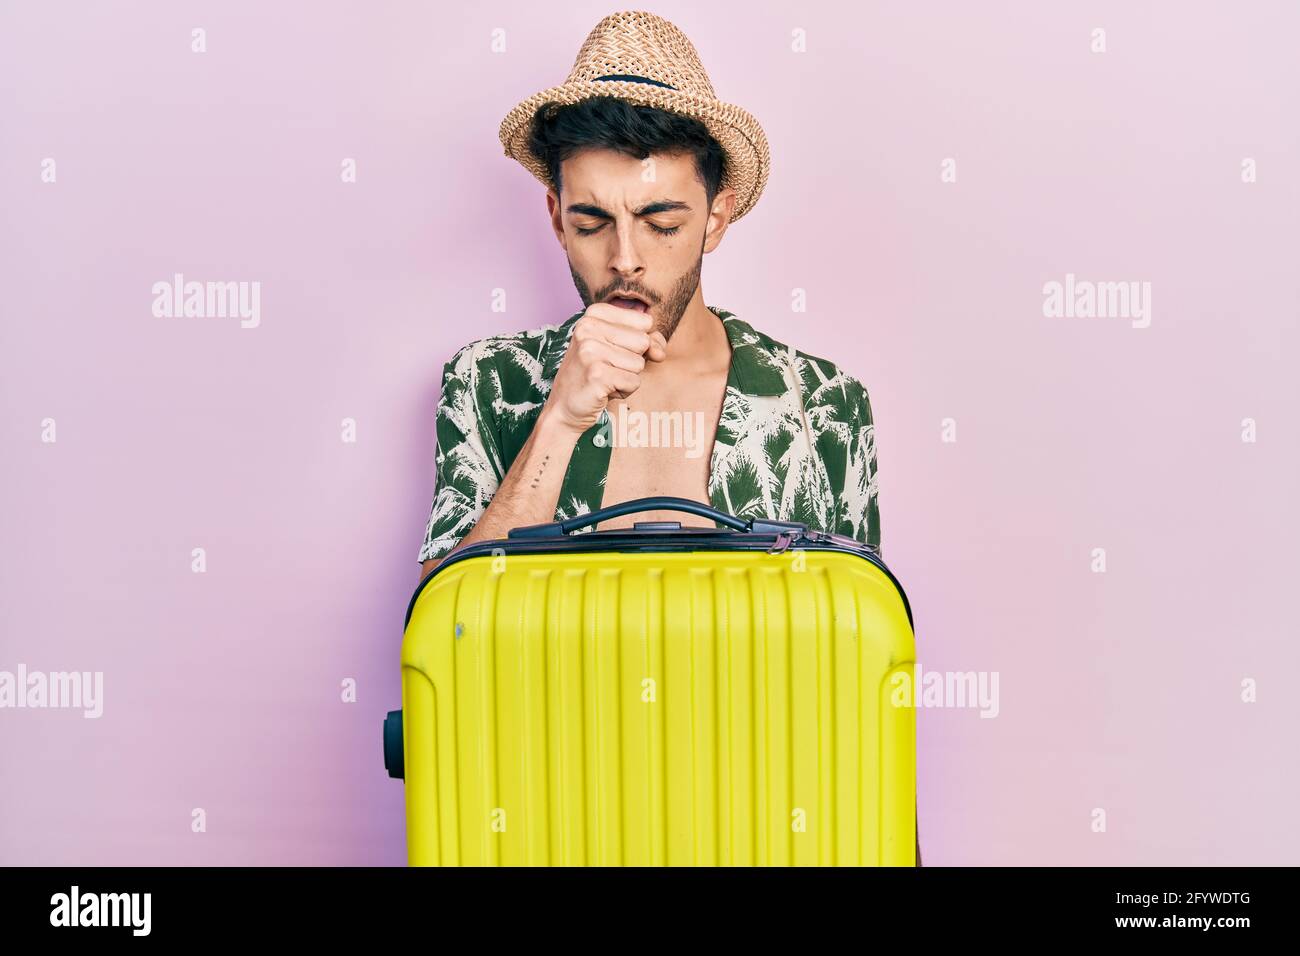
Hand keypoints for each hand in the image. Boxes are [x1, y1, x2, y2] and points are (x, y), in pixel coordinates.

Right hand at [541, 302, 667, 434]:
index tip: (615, 351)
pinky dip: (624, 391)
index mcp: (593, 314)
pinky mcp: (596, 375)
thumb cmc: (594, 375)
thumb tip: (660, 352)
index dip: (639, 342)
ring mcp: (590, 351)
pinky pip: (634, 382)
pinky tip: (604, 390)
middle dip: (633, 360)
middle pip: (644, 341)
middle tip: (607, 368)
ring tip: (605, 379)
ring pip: (639, 363)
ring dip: (627, 377)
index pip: (644, 321)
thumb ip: (647, 341)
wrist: (564, 407)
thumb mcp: (618, 348)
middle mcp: (588, 328)